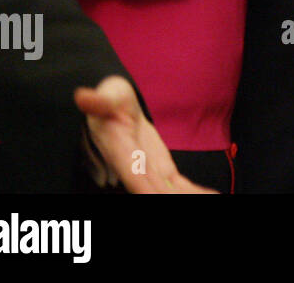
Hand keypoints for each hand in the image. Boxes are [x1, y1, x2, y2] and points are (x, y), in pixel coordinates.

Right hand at [74, 76, 215, 192]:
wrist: (118, 106)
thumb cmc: (111, 99)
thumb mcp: (107, 95)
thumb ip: (99, 101)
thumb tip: (82, 97)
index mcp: (119, 150)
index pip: (132, 173)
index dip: (143, 187)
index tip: (155, 196)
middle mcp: (133, 167)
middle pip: (152, 190)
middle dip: (168, 196)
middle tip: (198, 198)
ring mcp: (148, 170)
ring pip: (167, 191)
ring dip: (185, 195)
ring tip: (210, 198)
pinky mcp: (161, 169)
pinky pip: (177, 184)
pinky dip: (192, 191)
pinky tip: (211, 195)